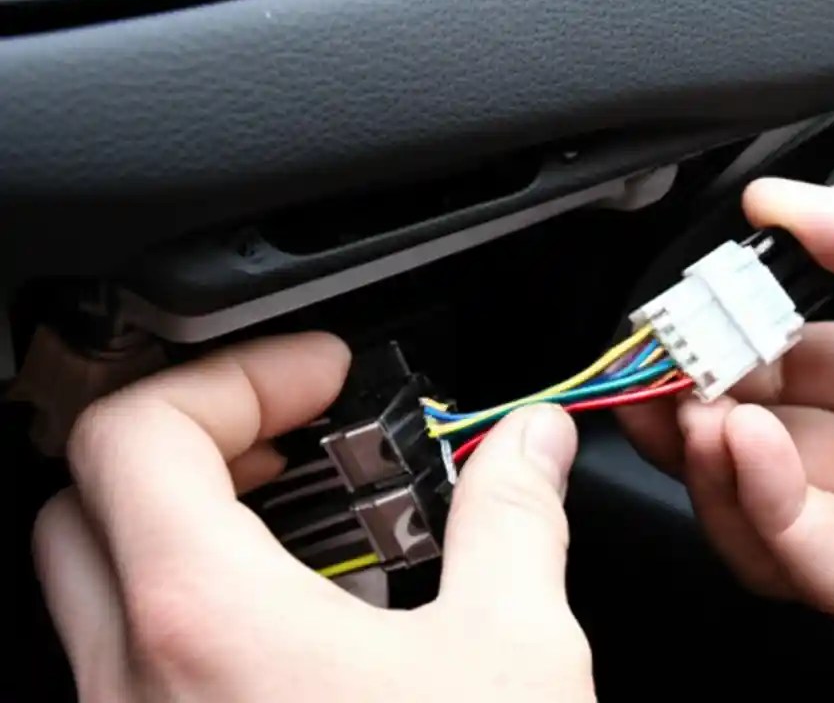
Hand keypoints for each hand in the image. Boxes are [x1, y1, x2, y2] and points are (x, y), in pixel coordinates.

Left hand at [34, 334, 593, 701]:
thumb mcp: (514, 656)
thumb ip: (515, 521)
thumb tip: (530, 448)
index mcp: (206, 624)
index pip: (135, 430)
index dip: (234, 373)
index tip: (321, 379)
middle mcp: (133, 685)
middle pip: (92, 497)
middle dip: (198, 441)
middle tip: (299, 439)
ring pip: (99, 588)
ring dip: (193, 527)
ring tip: (313, 534)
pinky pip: (134, 664)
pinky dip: (201, 609)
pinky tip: (312, 638)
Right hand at [622, 178, 833, 685]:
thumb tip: (778, 202)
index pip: (777, 358)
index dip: (719, 339)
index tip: (677, 312)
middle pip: (751, 439)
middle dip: (687, 405)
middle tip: (649, 369)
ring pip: (762, 511)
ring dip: (708, 462)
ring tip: (689, 406)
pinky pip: (814, 561)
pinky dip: (762, 509)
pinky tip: (744, 445)